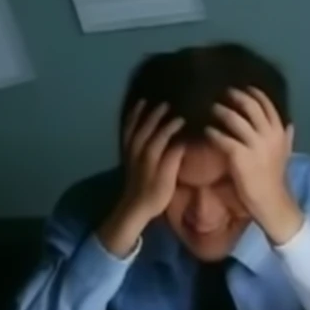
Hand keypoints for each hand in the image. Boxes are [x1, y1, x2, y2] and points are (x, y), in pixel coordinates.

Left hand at [98, 100, 184, 256]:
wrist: (134, 207)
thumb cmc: (155, 195)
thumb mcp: (169, 178)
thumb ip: (174, 157)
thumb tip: (182, 139)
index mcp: (151, 154)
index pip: (162, 133)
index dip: (172, 124)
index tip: (183, 117)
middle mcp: (138, 149)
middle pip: (147, 126)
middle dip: (156, 114)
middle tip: (167, 104)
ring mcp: (130, 150)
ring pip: (133, 127)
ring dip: (139, 114)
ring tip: (145, 102)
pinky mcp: (126, 154)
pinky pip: (126, 132)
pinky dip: (129, 122)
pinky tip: (133, 116)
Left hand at [205, 87, 304, 245]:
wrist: (271, 200)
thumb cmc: (274, 177)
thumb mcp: (285, 153)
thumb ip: (286, 136)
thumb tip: (289, 122)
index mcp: (279, 131)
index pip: (265, 103)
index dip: (252, 92)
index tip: (239, 86)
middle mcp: (268, 133)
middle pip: (249, 105)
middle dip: (234, 96)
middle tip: (220, 92)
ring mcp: (254, 144)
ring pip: (234, 118)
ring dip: (219, 110)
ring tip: (209, 107)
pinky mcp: (239, 155)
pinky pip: (222, 137)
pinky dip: (212, 132)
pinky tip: (206, 130)